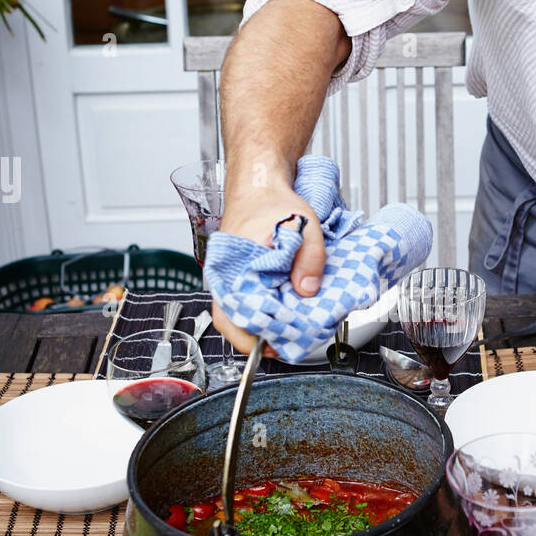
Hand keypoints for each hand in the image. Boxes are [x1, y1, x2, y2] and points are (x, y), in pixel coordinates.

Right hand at [210, 182, 325, 355]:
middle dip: (258, 340)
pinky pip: (241, 305)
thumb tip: (307, 290)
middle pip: (232, 324)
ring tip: (282, 337)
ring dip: (257, 329)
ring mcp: (228, 280)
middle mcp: (225, 277)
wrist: (258, 188)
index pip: (236, 317)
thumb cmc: (273, 205)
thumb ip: (309, 258)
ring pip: (235, 317)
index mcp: (235, 268)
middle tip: (283, 346)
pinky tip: (277, 318)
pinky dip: (258, 316)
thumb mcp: (302, 227)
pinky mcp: (236, 279)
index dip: (255, 338)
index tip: (275, 347)